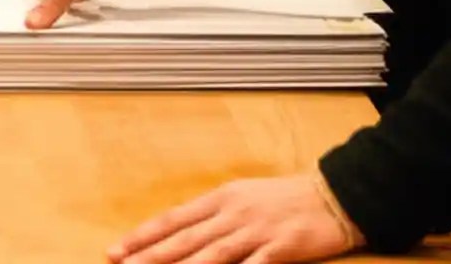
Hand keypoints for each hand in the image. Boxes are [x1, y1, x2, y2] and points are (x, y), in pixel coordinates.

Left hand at [107, 175, 361, 263]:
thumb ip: (212, 215)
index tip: (116, 250)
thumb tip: (178, 232)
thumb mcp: (242, 197)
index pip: (172, 220)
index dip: (142, 236)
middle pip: (183, 240)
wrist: (333, 194)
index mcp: (219, 199)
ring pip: (210, 256)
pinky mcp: (281, 248)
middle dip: (150, 256)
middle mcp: (231, 213)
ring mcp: (255, 231)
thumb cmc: (284, 198)